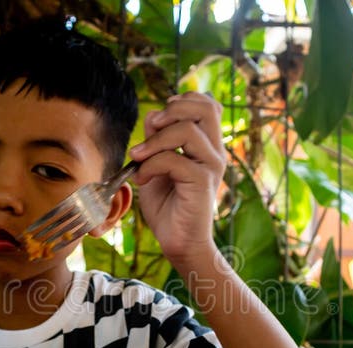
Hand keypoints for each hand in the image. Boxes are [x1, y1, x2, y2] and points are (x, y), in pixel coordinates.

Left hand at [128, 92, 226, 266]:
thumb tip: (153, 116)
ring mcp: (211, 166)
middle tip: (151, 128)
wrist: (179, 242)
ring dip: (154, 141)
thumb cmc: (168, 206)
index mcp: (207, 145)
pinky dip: (151, 165)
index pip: (208, 104)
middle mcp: (214, 152)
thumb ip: (157, 140)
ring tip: (137, 158)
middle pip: (205, 108)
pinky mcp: (202, 182)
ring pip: (187, 130)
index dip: (183, 100)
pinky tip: (142, 179)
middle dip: (171, 110)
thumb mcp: (157, 165)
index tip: (159, 118)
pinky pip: (174, 160)